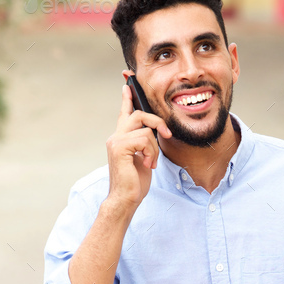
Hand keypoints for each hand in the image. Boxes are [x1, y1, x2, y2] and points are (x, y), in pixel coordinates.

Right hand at [105, 83, 171, 211]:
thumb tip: (154, 132)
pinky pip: (145, 139)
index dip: (127, 98)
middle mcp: (115, 136)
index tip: (127, 84)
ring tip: (151, 162)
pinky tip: (147, 165)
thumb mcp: (144, 158)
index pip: (124, 113)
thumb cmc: (135, 182)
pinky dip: (151, 152)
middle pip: (138, 114)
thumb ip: (145, 143)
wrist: (125, 199)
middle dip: (157, 122)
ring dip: (155, 147)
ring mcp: (116, 141)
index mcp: (121, 138)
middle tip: (167, 135)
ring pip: (145, 129)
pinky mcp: (120, 147)